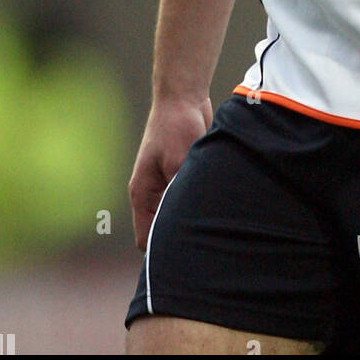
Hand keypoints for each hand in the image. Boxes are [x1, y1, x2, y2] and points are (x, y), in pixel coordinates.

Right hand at [128, 95, 212, 249]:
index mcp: (143, 194)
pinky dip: (199, 204)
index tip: (183, 262)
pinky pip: (189, 198)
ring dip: (191, 220)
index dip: (161, 253)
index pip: (145, 238)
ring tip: (212, 232)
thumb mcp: (179, 161)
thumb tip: (189, 220)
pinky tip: (217, 210)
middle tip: (204, 252)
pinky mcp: (183, 174)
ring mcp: (167, 184)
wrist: (184, 97)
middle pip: (162, 230)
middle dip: (180, 240)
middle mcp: (152, 193)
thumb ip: (180, 191)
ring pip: (177, 214)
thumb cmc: (177, 126)